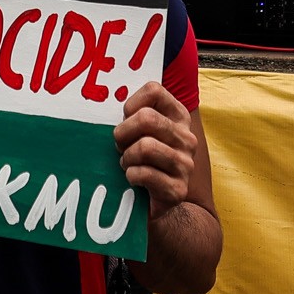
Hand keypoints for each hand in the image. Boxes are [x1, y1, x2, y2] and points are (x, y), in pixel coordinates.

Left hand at [112, 82, 197, 219]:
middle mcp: (187, 138)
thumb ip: (132, 114)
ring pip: (145, 146)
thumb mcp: (140, 131)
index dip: (131, 104)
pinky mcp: (178, 189)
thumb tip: (105, 96)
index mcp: (179, 117)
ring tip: (128, 164)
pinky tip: (133, 179)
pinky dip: (131, 175)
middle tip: (120, 146)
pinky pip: (144, 173)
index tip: (126, 119)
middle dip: (123, 133)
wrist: (155, 202)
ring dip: (127, 157)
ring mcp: (185, 164)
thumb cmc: (142, 160)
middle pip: (146, 118)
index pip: (154, 90)